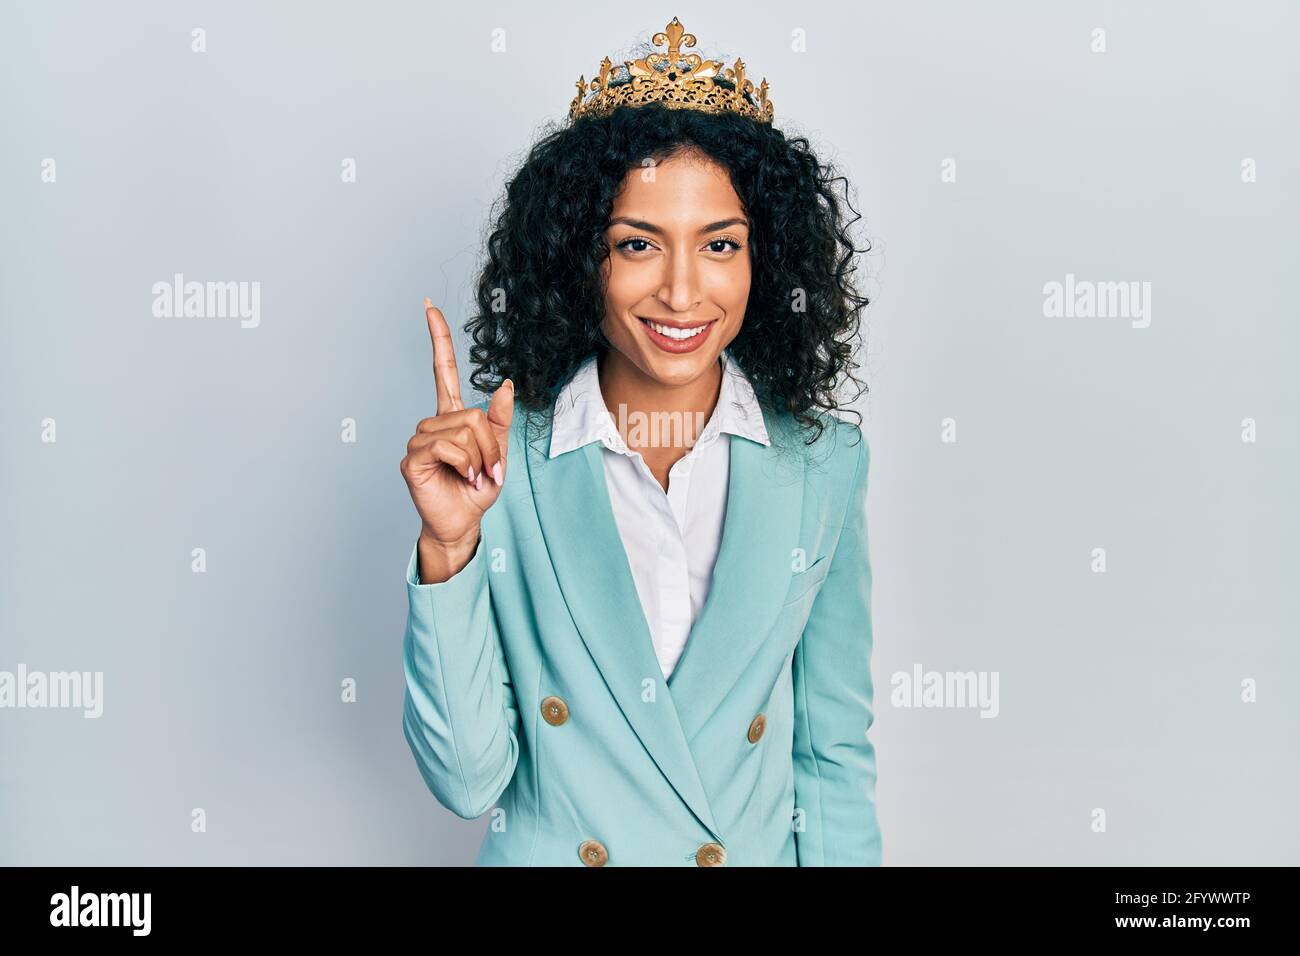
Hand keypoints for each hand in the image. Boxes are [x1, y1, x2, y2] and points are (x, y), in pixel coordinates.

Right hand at [400, 299, 513, 581]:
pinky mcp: (413, 460)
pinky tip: (462, 478)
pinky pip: (448, 447)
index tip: (429, 306)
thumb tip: (506, 385)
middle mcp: (432, 424)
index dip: (438, 338)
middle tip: (488, 470)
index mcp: (451, 417)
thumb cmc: (477, 487)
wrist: (464, 521)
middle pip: (471, 416)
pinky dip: (464, 464)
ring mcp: (419, 441)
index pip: (441, 369)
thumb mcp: (499, 452)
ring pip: (462, 432)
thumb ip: (500, 420)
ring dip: (479, 457)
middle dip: (490, 445)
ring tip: (474, 477)